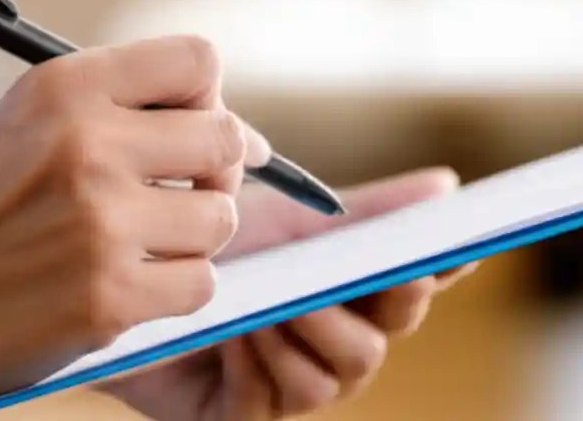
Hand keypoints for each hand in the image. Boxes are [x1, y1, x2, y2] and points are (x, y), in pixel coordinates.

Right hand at [0, 36, 250, 416]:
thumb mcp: (29, 123)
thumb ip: (128, 110)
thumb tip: (252, 142)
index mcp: (66, 87)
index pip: (199, 61)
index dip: (207, 99)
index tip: (190, 134)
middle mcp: (88, 144)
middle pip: (225, 138)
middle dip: (214, 172)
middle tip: (172, 197)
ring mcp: (101, 223)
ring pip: (220, 218)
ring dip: (189, 239)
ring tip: (130, 245)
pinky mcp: (109, 297)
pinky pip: (200, 284)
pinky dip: (172, 291)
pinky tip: (120, 287)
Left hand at [102, 167, 476, 419]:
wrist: (136, 274)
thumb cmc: (224, 248)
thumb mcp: (294, 219)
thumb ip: (370, 210)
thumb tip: (447, 186)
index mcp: (357, 302)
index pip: (410, 296)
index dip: (431, 280)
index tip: (433, 260)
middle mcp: (333, 352)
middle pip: (372, 348)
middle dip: (345, 315)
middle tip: (325, 282)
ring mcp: (290, 390)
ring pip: (326, 382)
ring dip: (292, 336)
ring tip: (258, 304)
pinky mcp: (241, 418)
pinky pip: (265, 404)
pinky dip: (251, 362)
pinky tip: (232, 331)